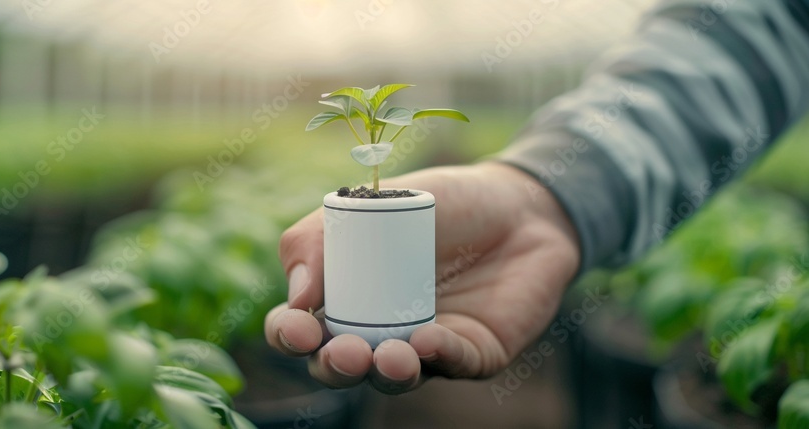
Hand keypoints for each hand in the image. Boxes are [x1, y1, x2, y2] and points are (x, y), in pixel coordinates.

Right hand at [263, 162, 579, 393]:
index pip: (297, 328)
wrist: (519, 203)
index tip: (298, 326)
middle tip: (344, 353)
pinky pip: (454, 364)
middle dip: (334, 368)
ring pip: (394, 377)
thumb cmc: (440, 203)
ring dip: (385, 372)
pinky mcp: (473, 354)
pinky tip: (428, 341)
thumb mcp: (371, 204)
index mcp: (342, 296)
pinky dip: (439, 356)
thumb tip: (299, 297)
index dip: (288, 334)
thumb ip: (319, 239)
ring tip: (388, 356)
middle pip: (338, 367)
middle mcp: (375, 330)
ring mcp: (423, 347)